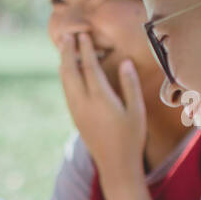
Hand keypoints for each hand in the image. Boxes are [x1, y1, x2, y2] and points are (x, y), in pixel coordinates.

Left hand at [58, 32, 147, 184]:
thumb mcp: (136, 110)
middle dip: (68, 52)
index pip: (89, 68)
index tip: (83, 34)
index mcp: (100, 100)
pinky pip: (67, 91)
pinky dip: (66, 76)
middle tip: (67, 35)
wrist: (115, 165)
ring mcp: (76, 111)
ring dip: (64, 63)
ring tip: (65, 48)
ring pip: (65, 82)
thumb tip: (124, 62)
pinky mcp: (75, 117)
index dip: (85, 49)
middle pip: (70, 72)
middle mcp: (83, 104)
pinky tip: (68, 70)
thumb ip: (129, 84)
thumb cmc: (131, 137)